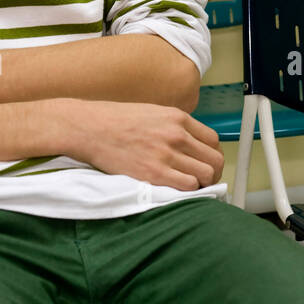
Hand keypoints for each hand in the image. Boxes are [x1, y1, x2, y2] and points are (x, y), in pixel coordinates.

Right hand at [49, 98, 223, 190]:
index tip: (204, 163)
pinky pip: (188, 187)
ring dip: (203, 184)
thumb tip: (188, 143)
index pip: (213, 140)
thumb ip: (173, 126)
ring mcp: (167, 154)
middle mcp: (177, 135)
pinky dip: (189, 191)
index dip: (211, 155)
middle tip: (203, 180)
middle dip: (213, 172)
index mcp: (178, 118)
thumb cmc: (115, 120)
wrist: (89, 127)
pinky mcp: (155, 173)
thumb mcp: (152, 112)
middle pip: (214, 159)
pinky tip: (178, 191)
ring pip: (206, 175)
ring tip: (191, 187)